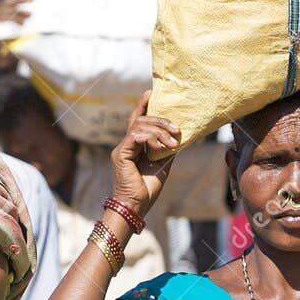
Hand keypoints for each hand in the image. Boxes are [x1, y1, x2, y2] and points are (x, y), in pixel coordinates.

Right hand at [110, 92, 181, 218]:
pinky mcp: (120, 154)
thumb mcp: (162, 165)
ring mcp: (122, 149)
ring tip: (173, 142)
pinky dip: (150, 138)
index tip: (151, 93)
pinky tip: (161, 146)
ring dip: (159, 131)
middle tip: (176, 129)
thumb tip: (179, 136)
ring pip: (139, 126)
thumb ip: (167, 150)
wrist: (135, 207)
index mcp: (134, 147)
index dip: (143, 105)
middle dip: (161, 121)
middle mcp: (126, 145)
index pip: (138, 121)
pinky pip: (135, 136)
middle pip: (141, 120)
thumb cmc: (147, 190)